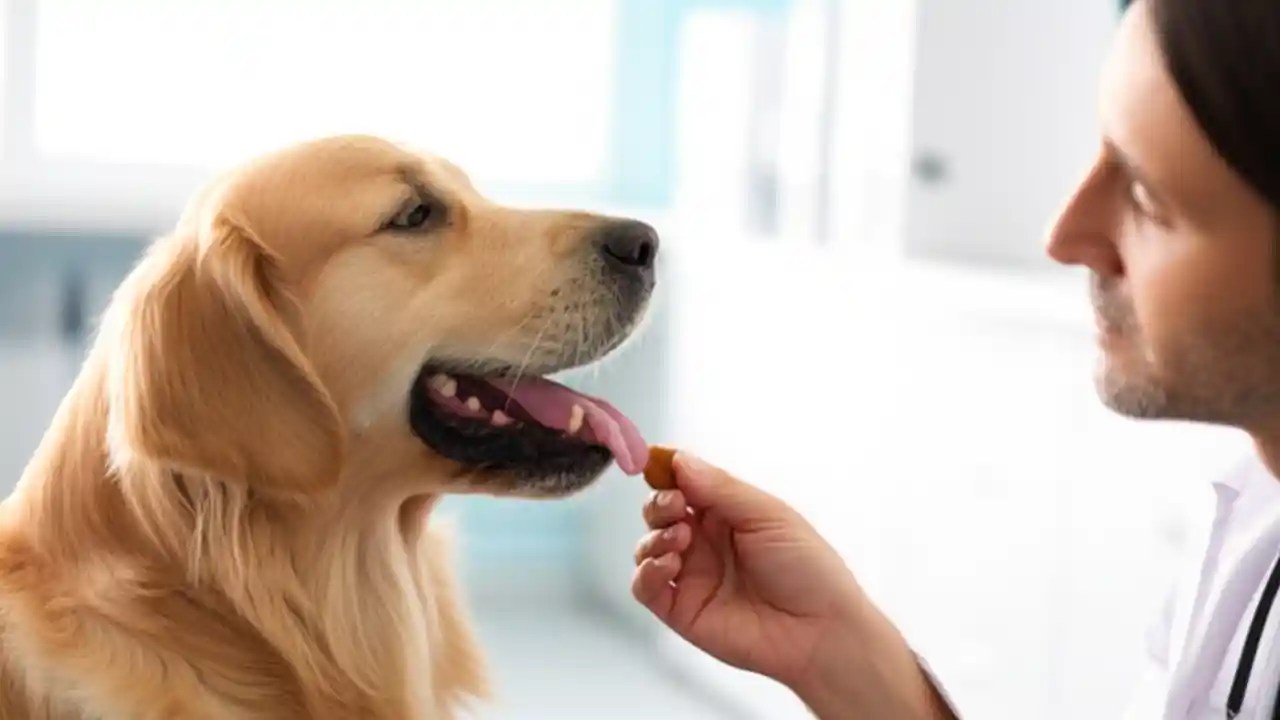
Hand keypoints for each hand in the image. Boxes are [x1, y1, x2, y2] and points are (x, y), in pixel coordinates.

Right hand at [631, 453, 953, 719]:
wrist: (820, 631)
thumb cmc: (808, 570)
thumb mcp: (767, 514)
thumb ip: (720, 488)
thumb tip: (679, 459)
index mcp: (727, 513)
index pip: (684, 484)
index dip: (666, 471)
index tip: (655, 461)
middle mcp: (706, 542)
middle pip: (659, 512)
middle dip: (659, 503)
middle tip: (675, 505)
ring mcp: (692, 576)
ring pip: (647, 546)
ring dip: (655, 536)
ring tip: (681, 538)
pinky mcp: (681, 610)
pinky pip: (644, 586)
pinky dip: (646, 571)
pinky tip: (668, 563)